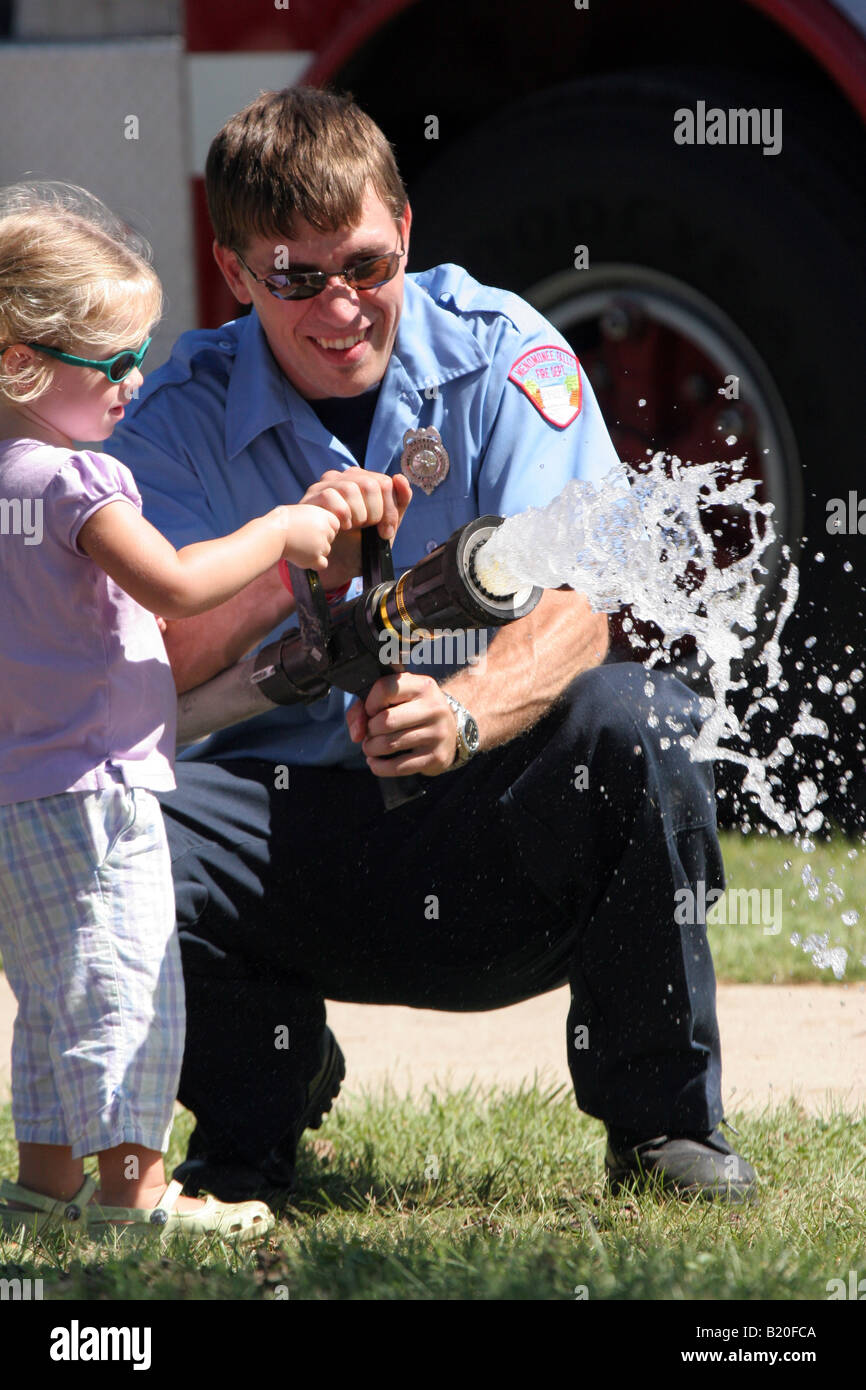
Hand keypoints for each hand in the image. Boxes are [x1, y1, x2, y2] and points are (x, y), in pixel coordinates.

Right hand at [280, 503, 341, 569]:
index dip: (325, 528)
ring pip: (326, 551)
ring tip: (298, 546)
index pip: (335, 525)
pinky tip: (303, 558)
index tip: (312, 529)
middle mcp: (325, 529)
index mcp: (322, 515)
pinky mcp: (314, 558)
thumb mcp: (301, 512)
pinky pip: (323, 564)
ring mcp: (321, 545)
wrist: (272, 533)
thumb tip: (324, 527)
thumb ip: (315, 519)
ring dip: (316, 550)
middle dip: (320, 539)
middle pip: (331, 538)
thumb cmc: (281, 521)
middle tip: (303, 538)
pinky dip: (315, 563)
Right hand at [299, 469, 412, 589]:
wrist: (336, 566)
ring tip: (352, 528)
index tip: (386, 532)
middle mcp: (344, 477)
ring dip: (357, 516)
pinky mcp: (312, 497)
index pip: (385, 482)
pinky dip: (341, 518)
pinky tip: (339, 528)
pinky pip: (333, 498)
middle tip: (368, 530)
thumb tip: (400, 478)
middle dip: (375, 514)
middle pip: (371, 484)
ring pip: (352, 489)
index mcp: (363, 479)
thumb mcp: (386, 525)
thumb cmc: (360, 544)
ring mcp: (326, 484)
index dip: (390, 510)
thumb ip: (398, 502)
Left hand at [346, 672, 457, 777]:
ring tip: (371, 746)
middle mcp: (434, 708)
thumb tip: (357, 733)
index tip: (370, 711)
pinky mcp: (436, 757)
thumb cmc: (413, 711)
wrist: (450, 729)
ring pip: (389, 744)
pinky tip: (376, 762)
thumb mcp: (395, 698)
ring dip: (371, 748)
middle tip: (370, 733)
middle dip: (369, 730)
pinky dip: (379, 767)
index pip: (385, 689)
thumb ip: (364, 707)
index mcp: (423, 686)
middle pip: (386, 720)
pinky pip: (398, 767)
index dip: (369, 703)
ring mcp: (437, 734)